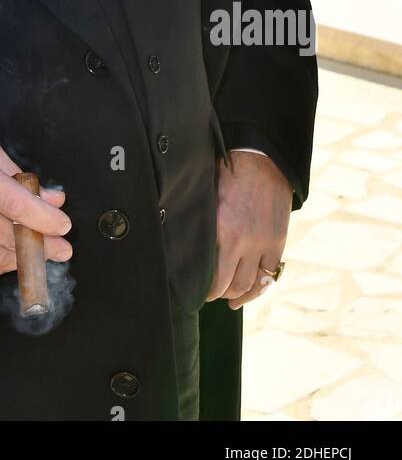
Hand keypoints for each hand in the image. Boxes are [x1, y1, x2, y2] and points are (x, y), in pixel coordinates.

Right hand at [0, 119, 72, 278]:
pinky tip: (6, 260)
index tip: (63, 226)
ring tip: (36, 255)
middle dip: (42, 245)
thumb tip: (50, 198)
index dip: (45, 220)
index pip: (17, 203)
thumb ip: (16, 175)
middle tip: (61, 248)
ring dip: (20, 260)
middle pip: (9, 235)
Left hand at [206, 151, 292, 308]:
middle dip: (219, 294)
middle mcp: (244, 243)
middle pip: (231, 285)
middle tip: (210, 294)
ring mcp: (263, 244)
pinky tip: (248, 293)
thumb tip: (181, 239)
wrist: (262, 162)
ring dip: (238, 294)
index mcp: (222, 231)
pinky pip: (270, 276)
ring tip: (228, 297)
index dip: (205, 290)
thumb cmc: (228, 175)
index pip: (213, 276)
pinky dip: (259, 288)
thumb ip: (201, 222)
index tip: (196, 291)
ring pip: (251, 285)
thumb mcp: (207, 197)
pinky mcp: (278, 242)